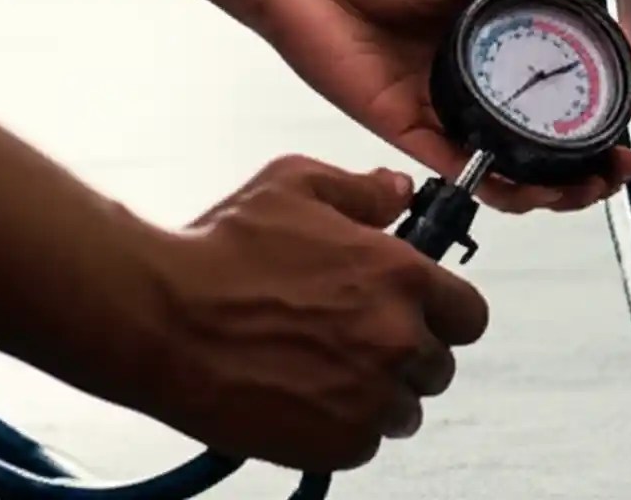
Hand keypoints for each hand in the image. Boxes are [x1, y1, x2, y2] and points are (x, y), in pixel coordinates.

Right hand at [132, 155, 487, 470]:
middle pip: (438, 365)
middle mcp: (396, 339)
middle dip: (406, 353)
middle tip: (357, 339)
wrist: (160, 320)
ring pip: (404, 409)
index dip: (444, 312)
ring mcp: (370, 397)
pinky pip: (365, 444)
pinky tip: (304, 397)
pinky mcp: (337, 443)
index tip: (421, 313)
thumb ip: (361, 190)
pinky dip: (342, 428)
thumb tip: (398, 192)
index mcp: (399, 276)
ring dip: (377, 394)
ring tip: (325, 370)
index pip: (469, 313)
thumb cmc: (219, 252)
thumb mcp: (294, 186)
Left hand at [252, 0, 630, 213]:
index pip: (550, 94)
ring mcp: (439, 112)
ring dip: (546, 188)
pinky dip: (494, 183)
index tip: (622, 122)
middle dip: (581, 168)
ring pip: (503, 168)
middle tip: (614, 169)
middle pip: (534, 145)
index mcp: (486, 47)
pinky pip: (457, 169)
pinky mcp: (405, 131)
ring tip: (583, 187)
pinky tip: (525, 187)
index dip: (589, 116)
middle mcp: (467, 86)